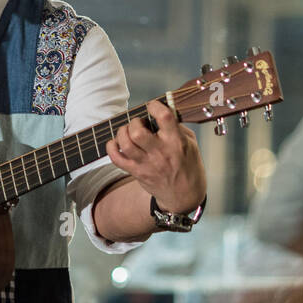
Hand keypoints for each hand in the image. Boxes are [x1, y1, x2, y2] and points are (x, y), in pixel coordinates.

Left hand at [104, 99, 206, 213]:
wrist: (184, 197)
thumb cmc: (188, 167)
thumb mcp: (191, 144)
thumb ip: (177, 128)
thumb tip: (161, 113)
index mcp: (176, 143)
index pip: (164, 118)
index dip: (155, 106)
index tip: (152, 106)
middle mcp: (160, 153)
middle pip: (138, 133)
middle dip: (135, 122)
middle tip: (139, 123)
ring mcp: (146, 164)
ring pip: (125, 144)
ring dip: (123, 132)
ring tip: (129, 132)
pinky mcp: (136, 172)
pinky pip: (116, 159)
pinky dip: (111, 147)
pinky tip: (116, 143)